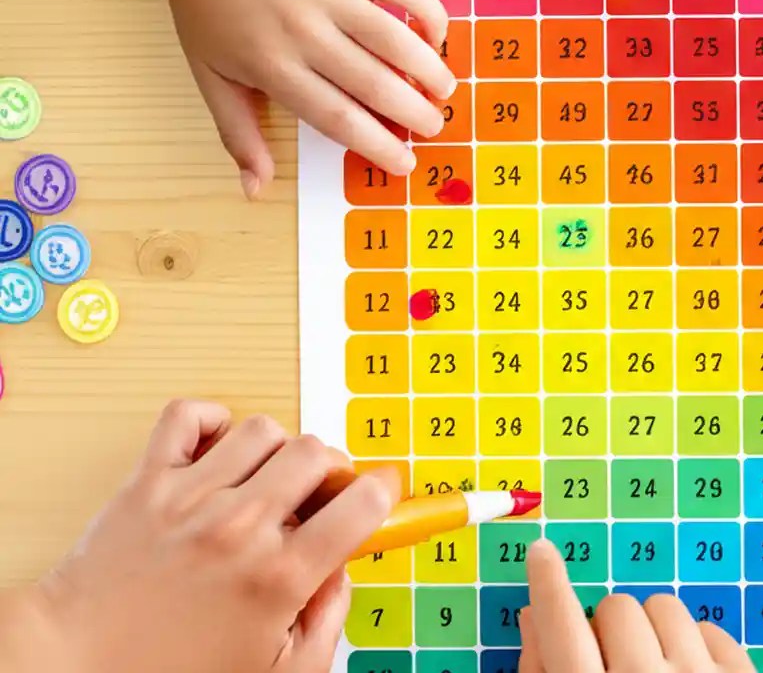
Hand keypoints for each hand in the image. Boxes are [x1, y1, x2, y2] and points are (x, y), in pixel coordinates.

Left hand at [3, 400, 397, 672]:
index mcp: (278, 577)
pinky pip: (189, 416)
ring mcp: (191, 498)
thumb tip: (343, 570)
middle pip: (316, 454)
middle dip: (331, 470)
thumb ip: (326, 622)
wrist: (78, 663)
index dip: (384, 491)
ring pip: (263, 430)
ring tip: (267, 479)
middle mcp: (240, 528)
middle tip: (320, 494)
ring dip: (277, 449)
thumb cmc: (174, 672)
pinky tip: (219, 451)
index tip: (383, 490)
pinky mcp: (147, 481)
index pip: (361, 504)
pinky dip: (211, 420)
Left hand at [144, 0, 452, 196]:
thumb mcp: (211, 77)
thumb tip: (255, 189)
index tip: (403, 164)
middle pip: (375, 85)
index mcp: (275, 68)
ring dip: (428, 69)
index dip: (378, 146)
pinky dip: (426, 10)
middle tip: (432, 126)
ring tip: (444, 89)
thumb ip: (238, 135)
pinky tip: (435, 32)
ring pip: (395, 39)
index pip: (339, 119)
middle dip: (414, 114)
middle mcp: (306, 34)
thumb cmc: (208, 10)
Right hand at [518, 539, 754, 672]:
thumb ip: (544, 672)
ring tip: (655, 669)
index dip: (548, 584)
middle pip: (617, 608)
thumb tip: (535, 615)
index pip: (562, 627)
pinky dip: (696, 647)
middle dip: (610, 629)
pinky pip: (710, 628)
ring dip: (654, 632)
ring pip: (665, 608)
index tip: (542, 551)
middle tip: (614, 661)